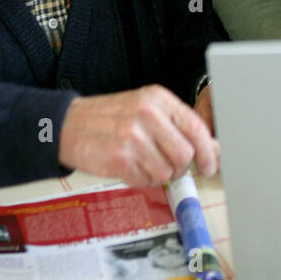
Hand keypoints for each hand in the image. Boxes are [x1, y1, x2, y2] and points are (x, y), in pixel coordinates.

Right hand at [58, 85, 219, 184]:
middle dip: (181, 167)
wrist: (68, 124)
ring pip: (167, 172)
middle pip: (185, 155)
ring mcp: (132, 137)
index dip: (208, 151)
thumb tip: (211, 150)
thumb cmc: (110, 118)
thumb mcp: (146, 109)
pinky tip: (130, 166)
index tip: (211, 165)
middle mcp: (147, 114)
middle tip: (170, 166)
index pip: (196, 128)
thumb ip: (177, 126)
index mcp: (158, 99)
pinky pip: (146, 181)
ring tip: (143, 163)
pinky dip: (141, 179)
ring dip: (158, 175)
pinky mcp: (119, 158)